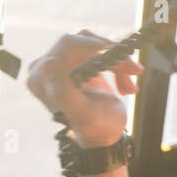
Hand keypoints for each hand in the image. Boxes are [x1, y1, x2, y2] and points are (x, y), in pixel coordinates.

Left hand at [26, 31, 142, 147]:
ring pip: (94, 42)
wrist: (104, 135)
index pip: (70, 45)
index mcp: (41, 78)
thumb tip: (48, 62)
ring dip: (117, 62)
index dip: (99, 49)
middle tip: (134, 73)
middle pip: (83, 41)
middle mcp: (45, 68)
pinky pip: (97, 47)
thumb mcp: (83, 114)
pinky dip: (116, 64)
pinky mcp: (74, 59)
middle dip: (112, 58)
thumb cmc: (95, 128)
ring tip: (129, 87)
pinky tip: (125, 86)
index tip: (124, 63)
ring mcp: (59, 62)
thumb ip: (63, 92)